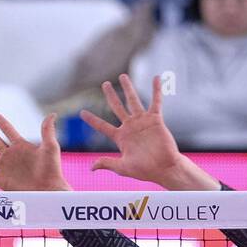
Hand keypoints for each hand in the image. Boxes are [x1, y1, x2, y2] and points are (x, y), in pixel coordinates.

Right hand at [0, 112, 70, 191]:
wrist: (48, 191)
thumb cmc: (52, 170)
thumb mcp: (50, 147)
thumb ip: (47, 131)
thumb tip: (52, 114)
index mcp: (22, 146)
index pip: (8, 131)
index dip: (1, 122)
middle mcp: (11, 156)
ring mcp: (5, 168)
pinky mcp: (1, 181)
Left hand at [82, 74, 217, 189]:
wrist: (164, 168)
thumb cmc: (145, 170)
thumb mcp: (123, 167)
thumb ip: (107, 163)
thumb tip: (91, 168)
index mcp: (120, 138)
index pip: (102, 126)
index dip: (92, 120)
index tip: (82, 112)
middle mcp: (130, 127)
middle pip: (117, 107)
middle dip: (110, 95)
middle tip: (105, 84)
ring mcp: (142, 122)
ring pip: (133, 101)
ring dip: (128, 88)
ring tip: (123, 76)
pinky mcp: (155, 120)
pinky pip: (156, 102)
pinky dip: (156, 90)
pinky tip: (156, 78)